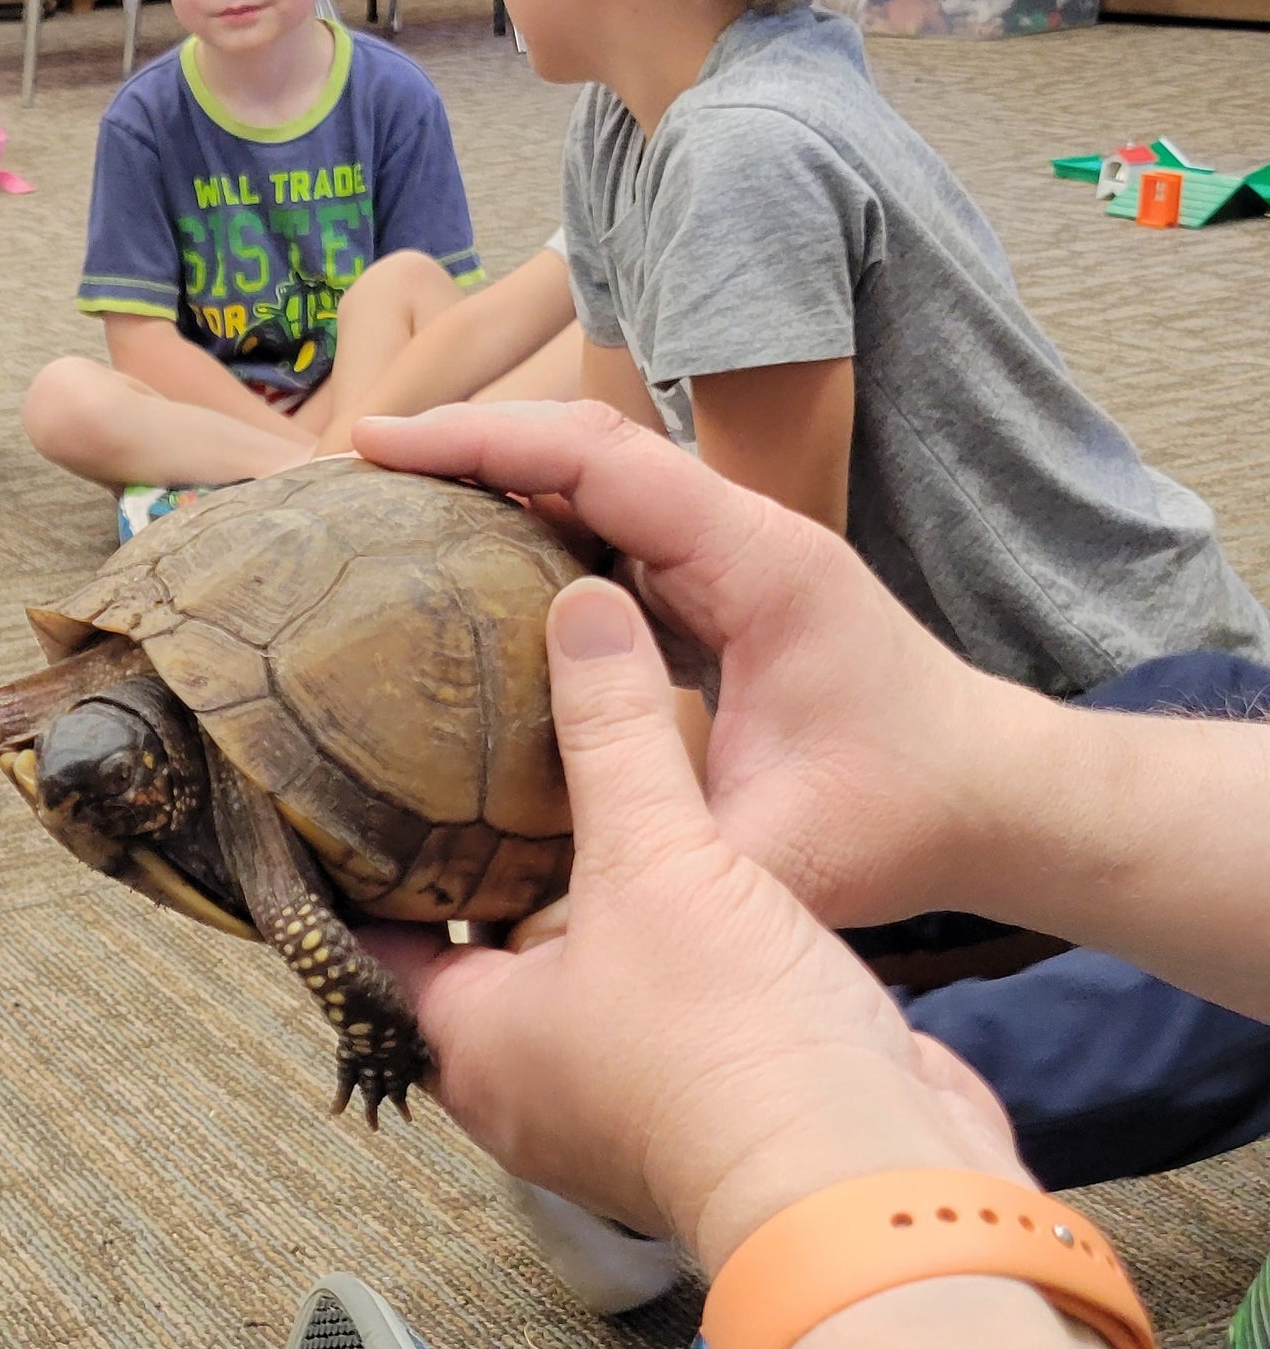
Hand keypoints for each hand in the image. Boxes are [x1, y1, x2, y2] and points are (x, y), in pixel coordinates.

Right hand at [355, 401, 1031, 933]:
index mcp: (756, 563)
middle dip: (466, 444)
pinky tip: (464, 566)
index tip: (382, 447)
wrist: (993, 794)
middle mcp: (741, 537)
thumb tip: (533, 905)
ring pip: (595, 484)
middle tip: (354, 469)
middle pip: (583, 449)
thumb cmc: (903, 813)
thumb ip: (669, 852)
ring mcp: (729, 558)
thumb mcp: (781, 850)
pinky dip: (534, 529)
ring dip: (496, 481)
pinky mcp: (718, 590)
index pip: (599, 462)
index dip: (483, 443)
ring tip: (386, 506)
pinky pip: (612, 532)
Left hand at [376, 575, 1022, 1271]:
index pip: (379, 938)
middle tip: (477, 759)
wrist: (871, 1174)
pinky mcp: (700, 1107)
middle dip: (487, 868)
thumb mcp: (657, 858)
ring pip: (573, 982)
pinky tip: (686, 871)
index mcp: (472, 1043)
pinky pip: (656, 1011)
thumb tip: (578, 613)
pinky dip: (659, 945)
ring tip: (584, 794)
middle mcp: (525, 1088)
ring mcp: (614, 1106)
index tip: (366, 783)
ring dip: (584, 904)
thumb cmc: (730, 1044)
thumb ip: (614, 733)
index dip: (372, 858)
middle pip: (476, 957)